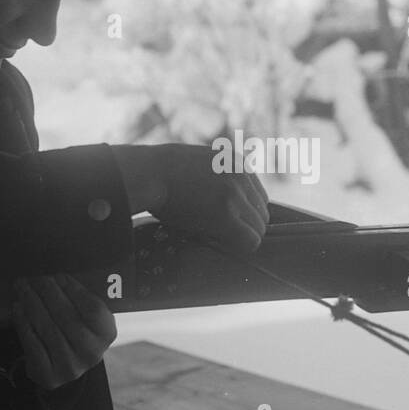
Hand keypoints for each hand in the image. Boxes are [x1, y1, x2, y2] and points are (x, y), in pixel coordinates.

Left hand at [12, 273, 116, 392]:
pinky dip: (23, 323)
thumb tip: (56, 278)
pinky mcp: (49, 375)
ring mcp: (70, 366)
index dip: (74, 291)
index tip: (58, 276)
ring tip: (22, 288)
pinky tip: (18, 308)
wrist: (65, 365)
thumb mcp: (86, 315)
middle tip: (34, 278)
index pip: (92, 309)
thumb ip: (79, 298)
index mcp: (106, 334)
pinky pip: (32, 344)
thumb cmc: (76, 330)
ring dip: (32, 304)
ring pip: (47, 329)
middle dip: (47, 293)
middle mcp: (92, 353)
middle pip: (67, 317)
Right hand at [111, 144, 269, 253]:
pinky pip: (249, 241)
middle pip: (262, 214)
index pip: (259, 197)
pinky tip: (223, 245)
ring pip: (258, 229)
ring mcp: (234, 195)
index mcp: (237, 162)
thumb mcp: (198, 163)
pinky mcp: (225, 214)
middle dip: (245, 226)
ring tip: (218, 239)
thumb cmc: (162, 171)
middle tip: (223, 235)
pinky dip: (241, 247)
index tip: (229, 222)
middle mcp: (241, 176)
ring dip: (241, 237)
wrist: (147, 172)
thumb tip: (221, 199)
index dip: (244, 213)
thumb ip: (218, 176)